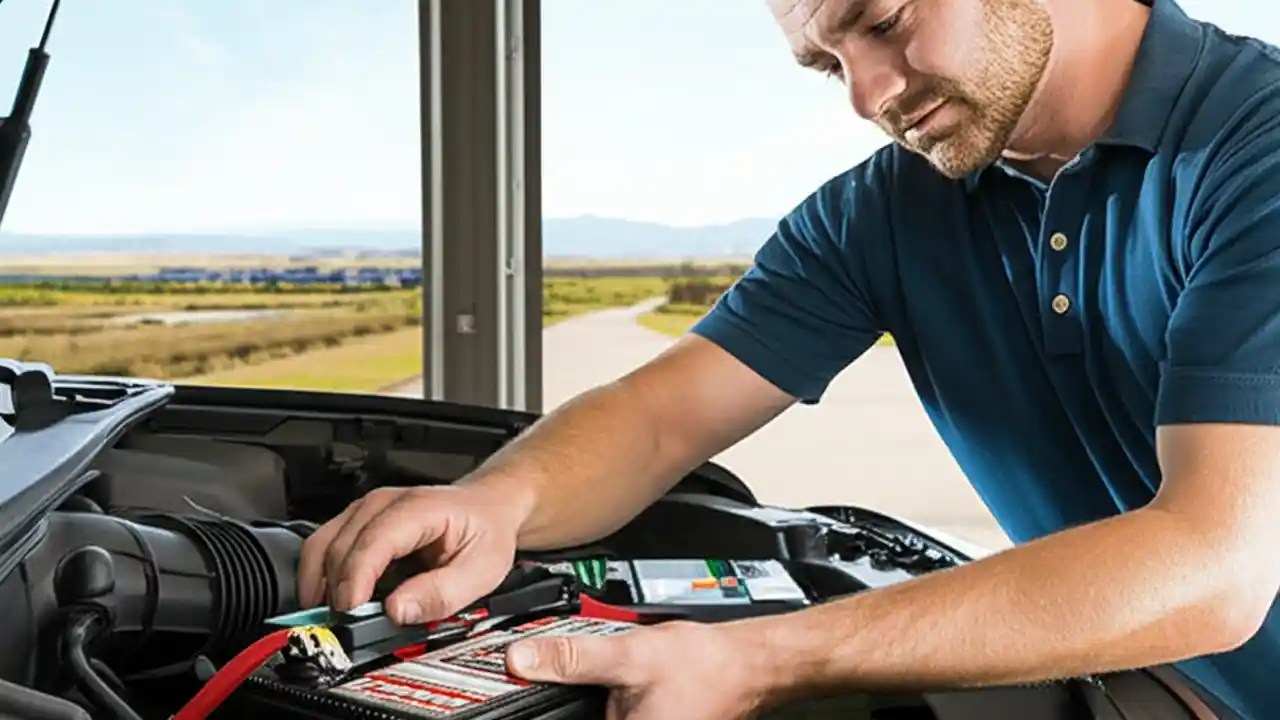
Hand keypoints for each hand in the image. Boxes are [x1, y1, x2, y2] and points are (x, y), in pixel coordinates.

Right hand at [297, 484, 523, 623]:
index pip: (374, 540)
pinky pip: (323, 547)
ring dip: (320, 584)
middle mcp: (384, 503)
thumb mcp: (482, 569)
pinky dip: (320, 577)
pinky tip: (334, 599)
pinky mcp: (356, 523)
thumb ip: (442, 593)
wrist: (486, 508)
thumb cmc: (485, 532)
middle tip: (344, 627)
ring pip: (322, 544)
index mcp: (418, 508)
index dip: (356, 578)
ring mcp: (366, 510)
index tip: (350, 611)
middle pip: (340, 545)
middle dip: (335, 590)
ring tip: (334, 617)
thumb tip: (397, 610)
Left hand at [505, 620, 771, 719]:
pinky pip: (612, 716)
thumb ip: (572, 659)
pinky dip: (603, 702)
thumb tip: (522, 659)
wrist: (747, 663)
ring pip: (592, 717)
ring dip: (586, 702)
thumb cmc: (704, 666)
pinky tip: (615, 685)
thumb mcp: (629, 655)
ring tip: (606, 680)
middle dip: (566, 704)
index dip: (542, 717)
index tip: (520, 702)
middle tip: (591, 680)